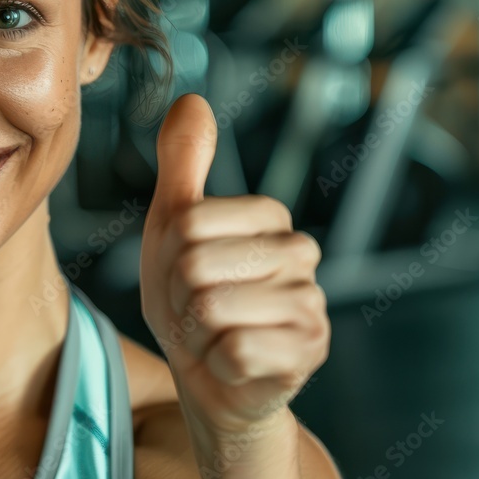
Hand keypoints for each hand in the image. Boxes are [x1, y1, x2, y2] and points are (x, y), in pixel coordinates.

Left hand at [139, 94, 328, 438]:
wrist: (209, 380)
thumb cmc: (190, 300)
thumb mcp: (174, 227)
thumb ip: (183, 164)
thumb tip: (191, 98)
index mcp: (271, 217)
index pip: (187, 224)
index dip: (167, 260)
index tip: (182, 279)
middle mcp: (301, 254)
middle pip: (197, 265)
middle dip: (177, 300)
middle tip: (196, 314)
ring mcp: (311, 304)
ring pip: (212, 309)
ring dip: (195, 335)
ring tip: (214, 337)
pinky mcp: (309, 353)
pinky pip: (235, 351)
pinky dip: (217, 365)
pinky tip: (233, 365)